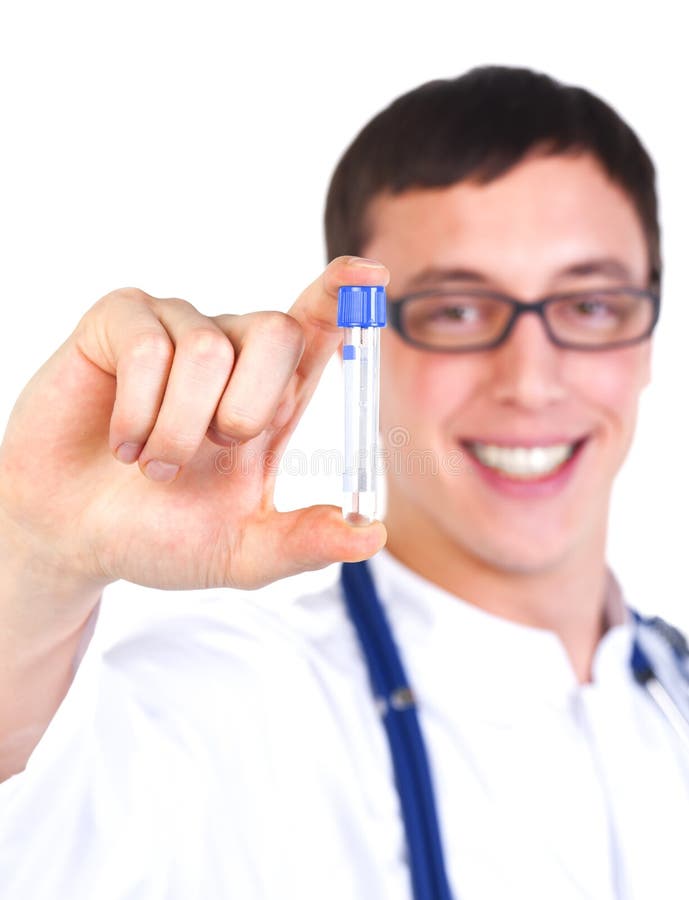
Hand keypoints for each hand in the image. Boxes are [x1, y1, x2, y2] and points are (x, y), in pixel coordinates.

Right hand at [0, 257, 387, 592]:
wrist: (74, 536)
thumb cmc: (161, 535)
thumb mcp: (243, 553)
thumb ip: (305, 542)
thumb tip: (373, 534)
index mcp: (272, 395)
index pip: (317, 326)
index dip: (342, 295)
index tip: (369, 274)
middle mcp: (230, 352)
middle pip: (276, 329)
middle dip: (249, 407)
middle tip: (214, 452)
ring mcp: (174, 331)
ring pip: (207, 349)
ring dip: (179, 429)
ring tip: (155, 465)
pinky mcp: (119, 322)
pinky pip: (147, 346)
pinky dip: (136, 412)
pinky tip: (122, 443)